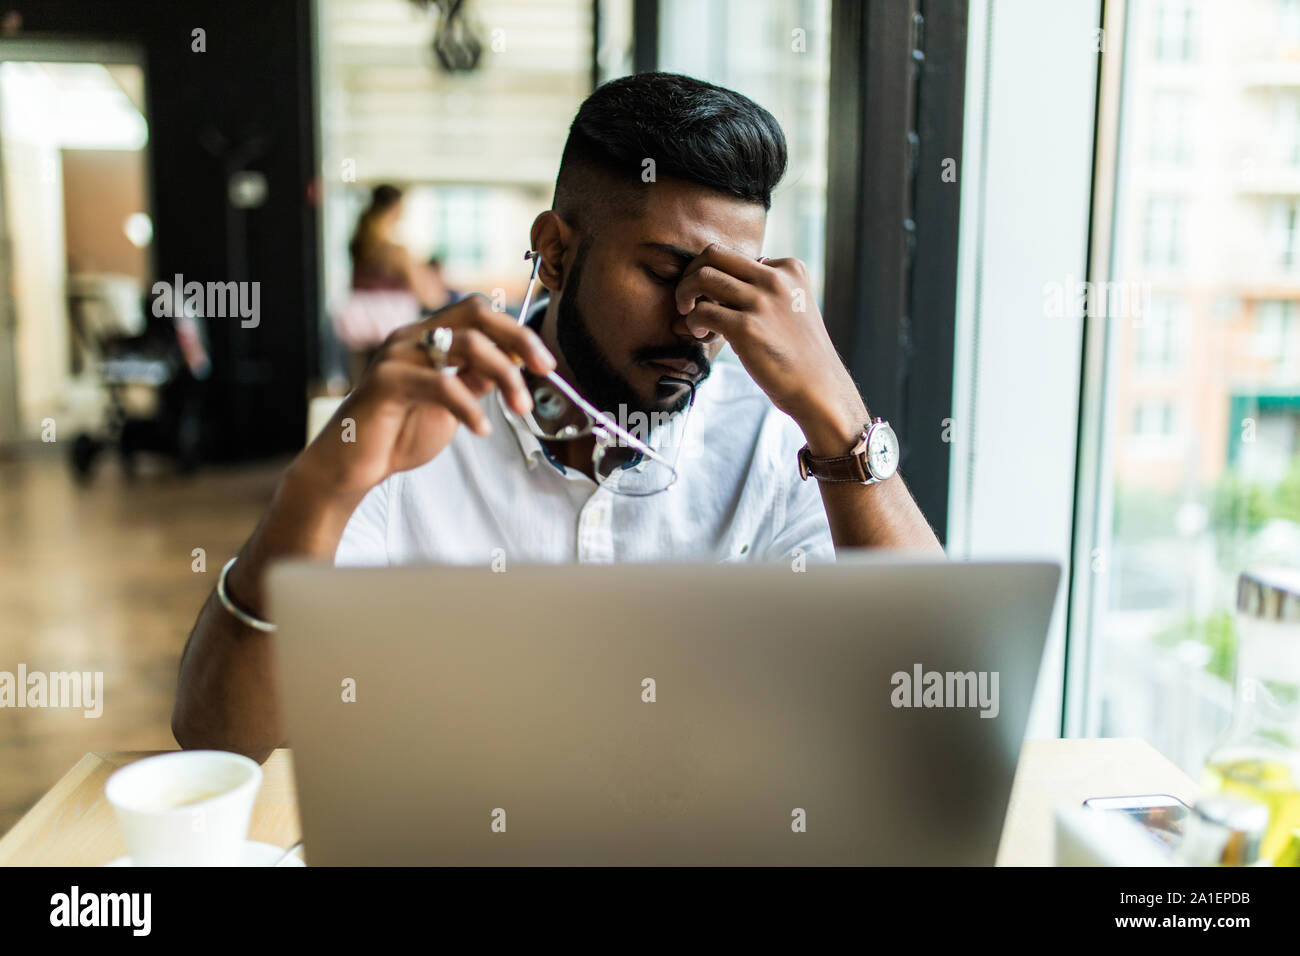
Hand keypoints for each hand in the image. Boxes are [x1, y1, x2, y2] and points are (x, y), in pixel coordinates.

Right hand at [294, 295, 555, 502]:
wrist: (353, 466)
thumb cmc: (398, 434)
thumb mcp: (451, 403)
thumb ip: (474, 379)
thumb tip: (512, 363)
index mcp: (427, 336)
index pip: (479, 313)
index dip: (516, 332)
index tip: (544, 362)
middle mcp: (412, 336)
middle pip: (476, 315)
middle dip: (518, 338)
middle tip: (545, 369)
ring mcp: (397, 354)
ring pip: (467, 345)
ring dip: (504, 376)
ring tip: (520, 407)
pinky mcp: (386, 381)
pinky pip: (441, 384)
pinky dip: (470, 406)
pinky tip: (481, 427)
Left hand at [671, 244, 868, 455]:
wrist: (818, 387)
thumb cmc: (800, 352)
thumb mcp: (794, 305)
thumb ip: (768, 288)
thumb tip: (725, 280)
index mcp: (788, 268)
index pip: (735, 256)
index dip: (717, 277)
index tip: (716, 301)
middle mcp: (775, 278)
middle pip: (713, 254)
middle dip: (691, 273)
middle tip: (687, 298)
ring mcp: (760, 302)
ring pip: (702, 277)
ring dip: (684, 294)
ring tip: (689, 315)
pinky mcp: (746, 327)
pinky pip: (702, 311)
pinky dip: (692, 322)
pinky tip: (701, 335)